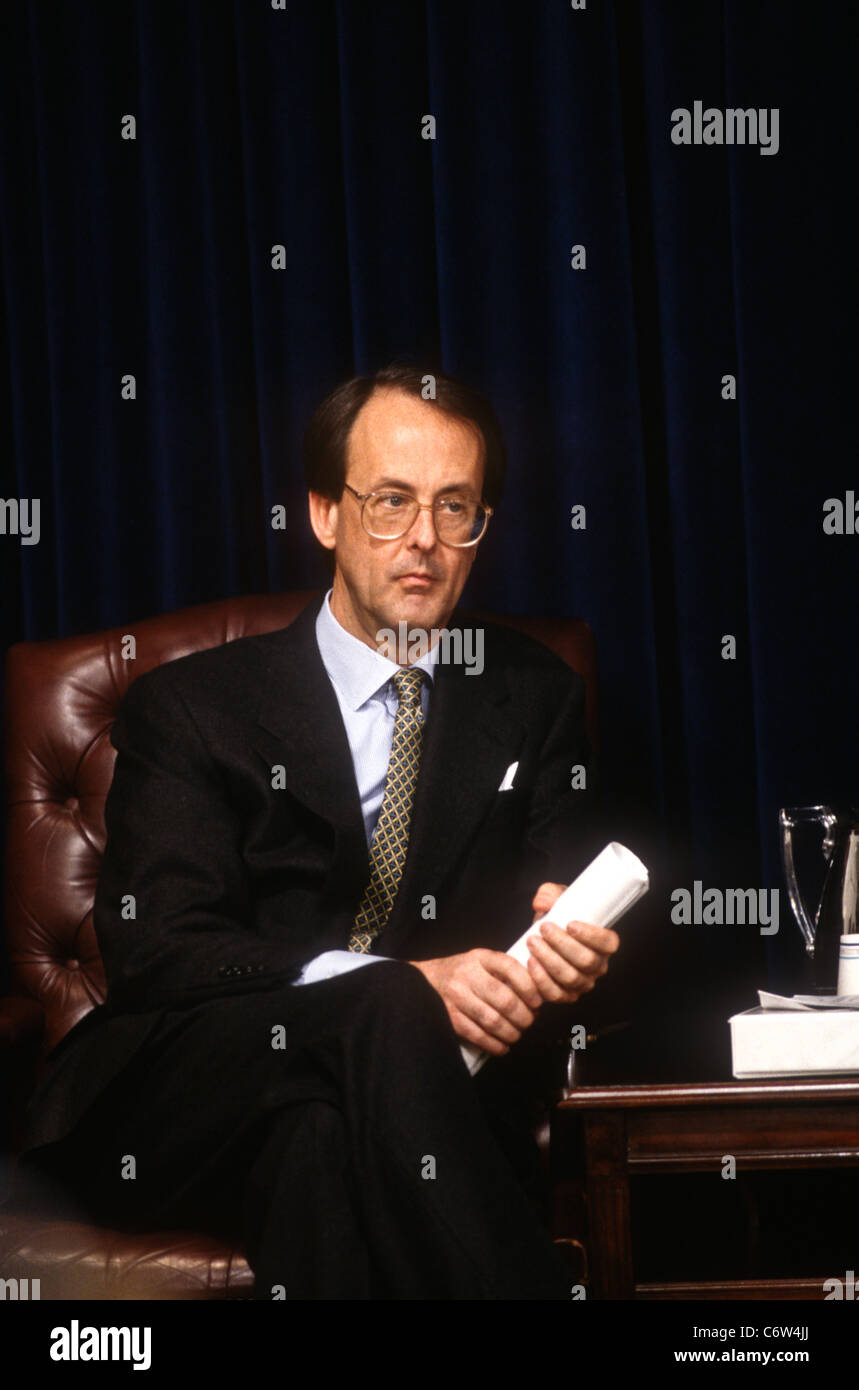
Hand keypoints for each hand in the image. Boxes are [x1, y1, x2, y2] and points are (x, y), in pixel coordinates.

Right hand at [408, 949, 543, 1055]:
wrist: (424, 980)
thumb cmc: (462, 973)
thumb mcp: (482, 962)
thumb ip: (505, 972)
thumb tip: (536, 994)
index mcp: (480, 958)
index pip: (510, 968)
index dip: (529, 987)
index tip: (537, 1002)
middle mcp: (468, 975)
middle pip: (505, 1000)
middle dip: (524, 1016)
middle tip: (529, 1021)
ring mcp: (457, 997)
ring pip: (493, 1021)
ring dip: (511, 1032)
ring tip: (517, 1034)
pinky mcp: (450, 1017)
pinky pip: (478, 1035)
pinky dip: (495, 1045)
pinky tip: (503, 1046)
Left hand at [526, 881, 619, 1003]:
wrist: (542, 936)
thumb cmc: (557, 916)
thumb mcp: (556, 898)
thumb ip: (550, 894)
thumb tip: (542, 902)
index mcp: (604, 943)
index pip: (609, 943)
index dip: (592, 936)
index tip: (570, 924)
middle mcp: (598, 966)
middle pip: (586, 961)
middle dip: (563, 944)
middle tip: (544, 928)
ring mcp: (583, 983)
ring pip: (571, 977)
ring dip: (549, 959)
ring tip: (533, 942)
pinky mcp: (565, 995)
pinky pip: (556, 994)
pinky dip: (541, 979)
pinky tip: (531, 962)